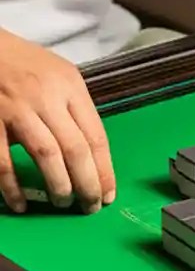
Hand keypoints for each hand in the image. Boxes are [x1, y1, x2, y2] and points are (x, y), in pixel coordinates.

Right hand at [0, 31, 113, 213]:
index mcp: (71, 88)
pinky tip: (20, 203)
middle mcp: (46, 98)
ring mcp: (16, 110)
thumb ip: (76, 109)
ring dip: (58, 185)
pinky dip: (12, 186)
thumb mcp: (62, 76)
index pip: (96, 136)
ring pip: (46, 155)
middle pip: (75, 149)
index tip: (108, 194)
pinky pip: (3, 161)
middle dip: (87, 183)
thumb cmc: (26, 64)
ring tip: (63, 203)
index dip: (105, 170)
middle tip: (90, 206)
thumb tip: (92, 152)